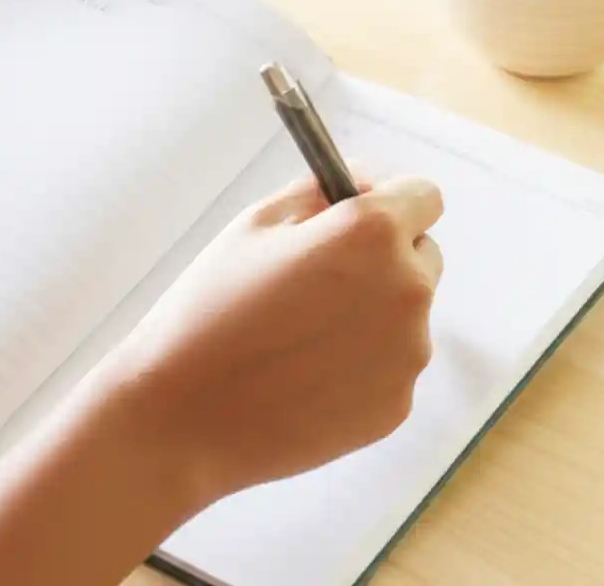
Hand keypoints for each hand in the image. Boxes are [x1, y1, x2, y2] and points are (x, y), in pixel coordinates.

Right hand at [102, 174, 444, 501]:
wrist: (180, 421)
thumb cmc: (207, 312)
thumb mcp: (254, 226)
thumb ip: (318, 192)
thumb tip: (361, 183)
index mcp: (373, 233)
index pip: (424, 196)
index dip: (390, 199)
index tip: (359, 214)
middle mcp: (407, 289)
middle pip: (423, 255)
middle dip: (386, 257)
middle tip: (322, 278)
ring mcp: (408, 354)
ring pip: (406, 316)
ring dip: (372, 315)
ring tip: (299, 337)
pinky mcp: (397, 406)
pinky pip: (390, 368)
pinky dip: (361, 367)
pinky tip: (303, 378)